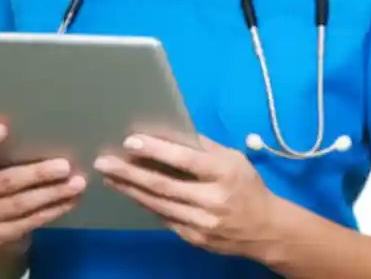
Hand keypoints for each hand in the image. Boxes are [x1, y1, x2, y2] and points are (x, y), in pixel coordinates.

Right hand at [0, 122, 86, 245]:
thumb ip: (14, 151)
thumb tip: (55, 133)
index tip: (3, 128)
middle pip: (6, 181)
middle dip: (38, 173)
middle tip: (65, 166)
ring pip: (20, 204)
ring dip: (52, 193)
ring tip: (77, 184)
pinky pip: (30, 222)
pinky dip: (53, 210)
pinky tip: (71, 201)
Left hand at [94, 134, 278, 256]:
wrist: (265, 230)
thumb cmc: (248, 187)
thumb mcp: (234, 159)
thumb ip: (204, 147)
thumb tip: (170, 131)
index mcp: (224, 174)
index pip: (185, 160)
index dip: (157, 150)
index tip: (130, 141)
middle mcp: (212, 200)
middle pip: (163, 185)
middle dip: (130, 173)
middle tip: (105, 162)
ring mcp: (201, 223)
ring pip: (158, 204)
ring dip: (131, 190)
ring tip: (109, 177)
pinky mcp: (194, 238)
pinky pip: (164, 219)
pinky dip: (146, 204)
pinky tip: (132, 193)